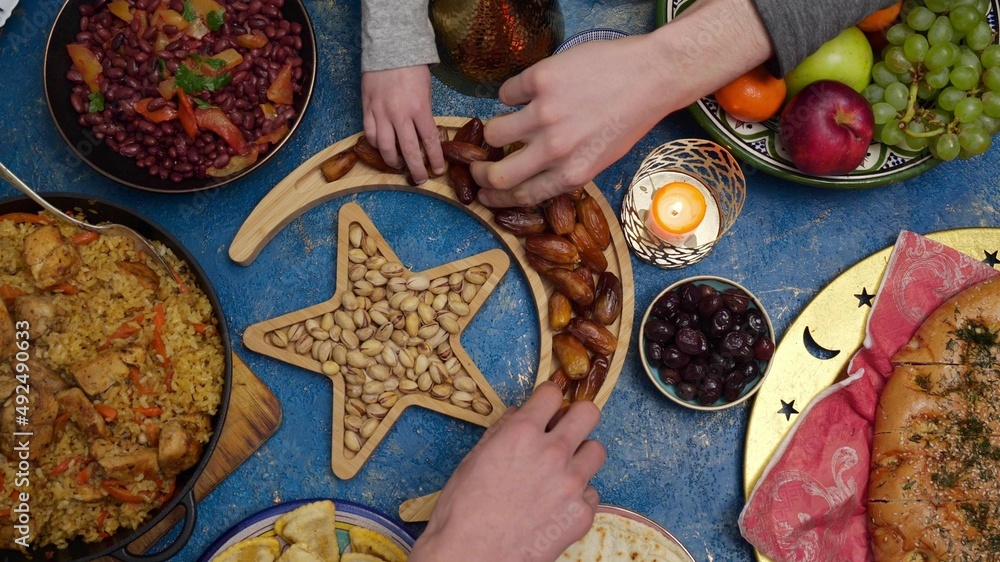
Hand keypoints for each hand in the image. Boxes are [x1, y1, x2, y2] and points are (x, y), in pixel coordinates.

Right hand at [361, 65, 445, 183]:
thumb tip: (425, 135)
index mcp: (420, 109)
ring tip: (399, 166)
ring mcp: (381, 113)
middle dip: (416, 168)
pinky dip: (376, 144)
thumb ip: (424, 114)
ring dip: (393, 161)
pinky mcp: (367, 109)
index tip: (438, 170)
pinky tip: (382, 148)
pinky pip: (370, 134)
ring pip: (386, 147)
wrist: (389, 49)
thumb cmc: (412, 69)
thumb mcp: (426, 92)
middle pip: (409, 150)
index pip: (430, 141)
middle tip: (420, 179)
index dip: (435, 159)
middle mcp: (400, 115)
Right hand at [409, 383, 605, 561]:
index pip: (553, 393)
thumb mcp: (474, 459)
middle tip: (565, 430)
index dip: (548, 398)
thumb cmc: (462, 511)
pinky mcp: (582, 514)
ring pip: (597, 451)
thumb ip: (503, 431)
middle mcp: (552, 452)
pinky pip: (591, 492)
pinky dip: (577, 496)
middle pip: (589, 413)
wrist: (470, 558)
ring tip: (562, 471)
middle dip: (577, 417)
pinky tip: (556, 505)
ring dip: (581, 457)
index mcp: (522, 433)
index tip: (547, 407)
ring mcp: (572, 484)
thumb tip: (520, 414)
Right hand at [470, 36, 668, 206]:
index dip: (497, 199)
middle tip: (477, 167)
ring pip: (494, 131)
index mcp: (572, 173)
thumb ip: (566, 170)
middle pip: (497, 175)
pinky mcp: (541, 80)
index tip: (485, 196)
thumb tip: (532, 175)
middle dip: (480, 174)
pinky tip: (527, 92)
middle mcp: (556, 149)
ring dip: (492, 130)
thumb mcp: (600, 158)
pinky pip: (507, 93)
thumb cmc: (630, 117)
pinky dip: (510, 95)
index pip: (522, 196)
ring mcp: (546, 114)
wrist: (650, 76)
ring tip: (503, 123)